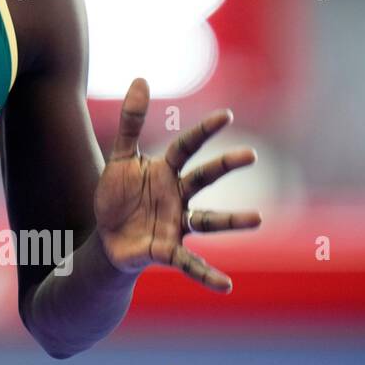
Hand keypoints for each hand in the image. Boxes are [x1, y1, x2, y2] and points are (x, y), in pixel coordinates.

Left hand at [95, 77, 260, 292]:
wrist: (107, 240)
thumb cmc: (118, 197)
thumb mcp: (120, 158)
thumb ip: (131, 122)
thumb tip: (141, 79)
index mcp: (166, 172)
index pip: (186, 147)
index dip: (204, 132)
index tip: (226, 115)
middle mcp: (177, 197)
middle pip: (203, 178)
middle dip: (224, 166)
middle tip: (251, 154)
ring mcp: (176, 224)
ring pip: (207, 221)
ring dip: (231, 220)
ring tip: (258, 218)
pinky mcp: (166, 251)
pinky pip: (189, 263)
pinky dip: (207, 275)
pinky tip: (226, 286)